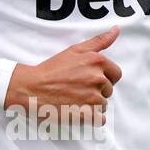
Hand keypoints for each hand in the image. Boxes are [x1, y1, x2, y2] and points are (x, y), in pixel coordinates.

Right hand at [5, 26, 122, 122]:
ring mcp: (93, 97)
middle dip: (97, 91)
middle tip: (77, 89)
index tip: (89, 80)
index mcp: (98, 62)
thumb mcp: (75, 50)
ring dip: (92, 105)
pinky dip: (91, 118)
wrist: (32, 88)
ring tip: (74, 100)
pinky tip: (77, 111)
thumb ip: (99, 41)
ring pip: (103, 105)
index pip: (116, 74)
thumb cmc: (52, 69)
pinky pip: (100, 119)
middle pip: (109, 90)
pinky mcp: (87, 114)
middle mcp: (98, 78)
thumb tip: (117, 30)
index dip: (104, 77)